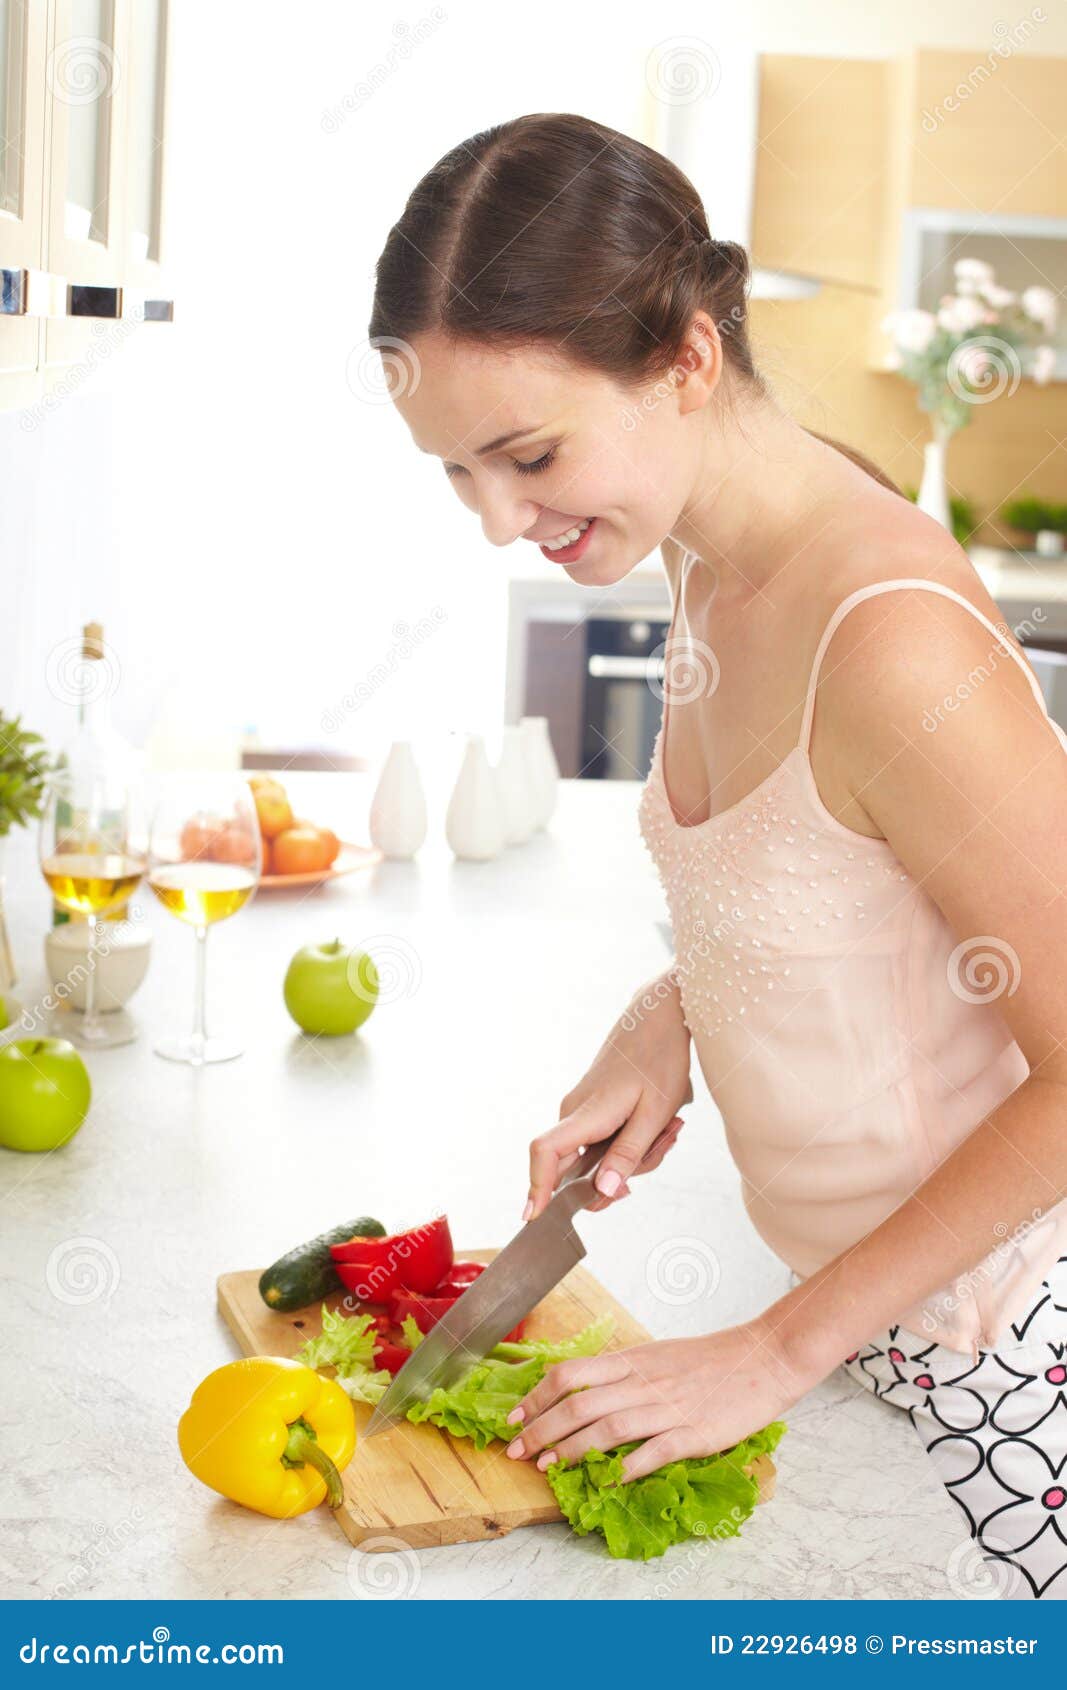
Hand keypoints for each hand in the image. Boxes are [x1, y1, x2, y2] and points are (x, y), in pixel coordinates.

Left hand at [503, 1317, 809, 1482]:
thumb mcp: (659, 1355)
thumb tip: (585, 1392)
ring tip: (548, 1466)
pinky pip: (653, 1452)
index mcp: (633, 1360)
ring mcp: (668, 1408)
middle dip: (541, 1429)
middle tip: (517, 1450)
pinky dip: (626, 1468)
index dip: (536, 1396)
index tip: (515, 1417)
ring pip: (607, 1428)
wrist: (763, 1358)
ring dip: (572, 1450)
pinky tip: (607, 1482)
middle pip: (579, 1404)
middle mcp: (644, 1382)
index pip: (570, 1374)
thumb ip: (625, 1373)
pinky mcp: (694, 1433)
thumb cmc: (711, 1359)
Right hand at [524, 968, 692, 1220]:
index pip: (545, 1153)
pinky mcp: (593, 1108)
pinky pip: (605, 1141)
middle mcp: (574, 1113)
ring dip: (636, 1156)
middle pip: (579, 1168)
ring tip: (669, 1129)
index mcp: (586, 1113)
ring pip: (599, 1156)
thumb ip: (627, 1156)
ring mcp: (582, 1110)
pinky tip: (661, 1126)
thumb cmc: (660, 1058)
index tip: (533, 1216)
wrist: (660, 1016)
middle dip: (620, 1176)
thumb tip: (602, 1192)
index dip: (536, 1186)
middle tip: (662, 1148)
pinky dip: (633, 1143)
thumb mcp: (654, 1113)